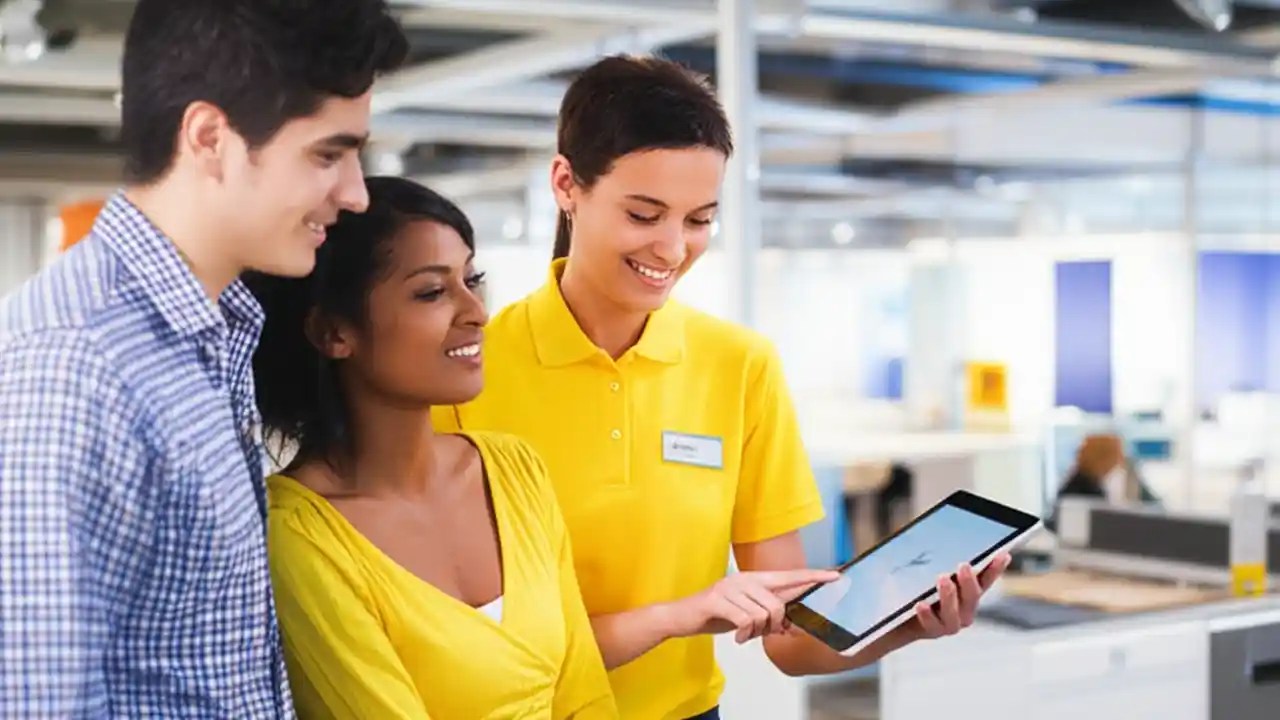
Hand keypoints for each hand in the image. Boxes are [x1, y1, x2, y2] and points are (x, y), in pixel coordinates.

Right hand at [677, 569, 840, 643]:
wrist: (680, 617)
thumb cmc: (715, 614)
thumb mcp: (745, 612)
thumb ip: (767, 613)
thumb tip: (789, 624)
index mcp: (753, 579)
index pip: (789, 576)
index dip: (812, 576)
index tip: (835, 576)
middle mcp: (743, 579)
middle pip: (777, 604)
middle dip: (774, 625)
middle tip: (761, 632)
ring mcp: (729, 587)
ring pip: (761, 615)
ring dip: (755, 632)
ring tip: (743, 634)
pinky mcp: (716, 600)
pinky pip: (744, 620)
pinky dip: (743, 634)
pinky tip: (736, 638)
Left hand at [909, 552, 1010, 639]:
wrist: (900, 616)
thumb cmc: (921, 587)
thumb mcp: (932, 571)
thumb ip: (942, 561)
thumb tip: (946, 539)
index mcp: (970, 591)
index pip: (986, 579)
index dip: (996, 568)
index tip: (1003, 553)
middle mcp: (966, 610)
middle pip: (972, 596)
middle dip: (969, 581)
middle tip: (964, 565)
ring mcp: (951, 623)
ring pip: (954, 613)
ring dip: (949, 596)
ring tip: (943, 578)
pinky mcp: (933, 631)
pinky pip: (932, 624)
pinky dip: (927, 614)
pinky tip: (920, 604)